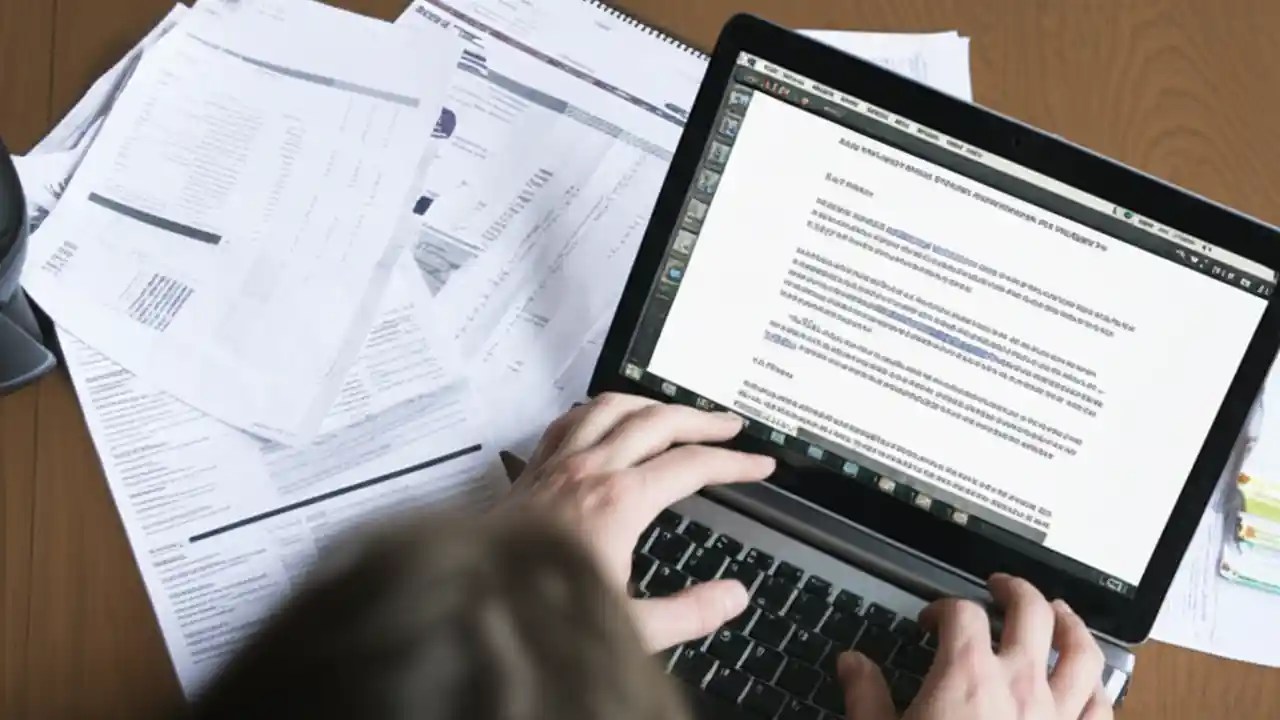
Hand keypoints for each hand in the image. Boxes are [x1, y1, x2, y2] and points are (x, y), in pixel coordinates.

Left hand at [502, 393, 775, 651]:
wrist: (469, 607)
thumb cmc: (536, 617)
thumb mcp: (628, 630)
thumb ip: (688, 613)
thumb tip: (734, 596)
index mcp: (617, 503)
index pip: (692, 466)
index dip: (734, 464)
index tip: (760, 466)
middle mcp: (587, 471)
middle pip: (658, 422)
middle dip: (703, 421)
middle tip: (733, 427)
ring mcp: (556, 465)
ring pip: (614, 406)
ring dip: (654, 404)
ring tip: (679, 412)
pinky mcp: (533, 470)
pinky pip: (571, 418)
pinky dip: (601, 408)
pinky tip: (609, 416)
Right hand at [840, 574, 1111, 719]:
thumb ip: (866, 695)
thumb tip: (852, 664)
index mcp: (965, 674)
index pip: (960, 613)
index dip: (941, 608)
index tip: (929, 622)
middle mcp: (1018, 683)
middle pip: (1031, 611)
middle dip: (1015, 590)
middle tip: (1001, 586)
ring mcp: (1056, 715)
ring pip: (1081, 651)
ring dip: (1070, 623)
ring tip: (1059, 612)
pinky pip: (1103, 707)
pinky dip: (1099, 687)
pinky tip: (1091, 683)